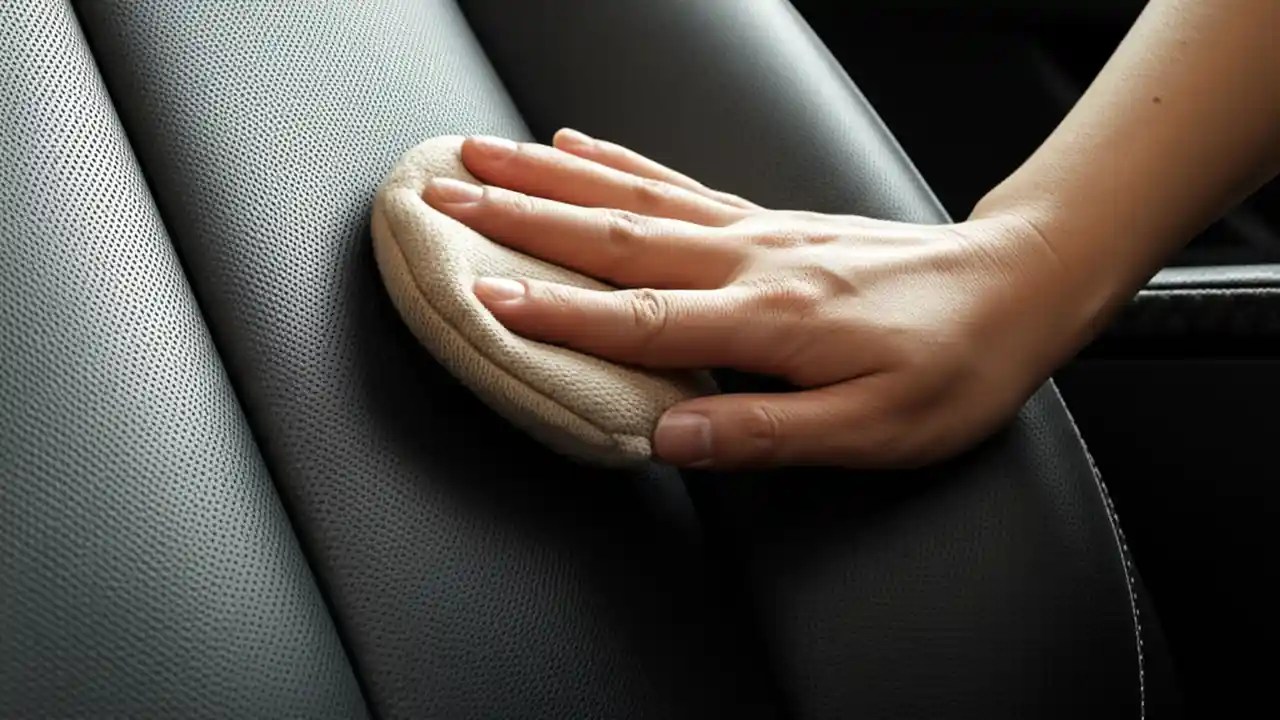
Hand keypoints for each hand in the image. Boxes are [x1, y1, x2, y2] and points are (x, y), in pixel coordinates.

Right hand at [422, 130, 1090, 469]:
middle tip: (443, 196)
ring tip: (481, 156)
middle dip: (519, 217)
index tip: (483, 296)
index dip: (556, 313)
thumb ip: (766, 433)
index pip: (639, 316)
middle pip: (613, 235)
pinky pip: (677, 182)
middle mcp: (749, 260)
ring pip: (633, 197)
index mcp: (768, 319)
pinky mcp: (767, 219)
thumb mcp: (875, 429)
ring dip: (549, 177)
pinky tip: (579, 146)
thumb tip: (670, 436)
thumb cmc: (953, 364)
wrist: (1015, 286)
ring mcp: (755, 231)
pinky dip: (619, 161)